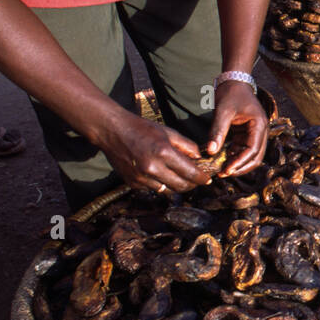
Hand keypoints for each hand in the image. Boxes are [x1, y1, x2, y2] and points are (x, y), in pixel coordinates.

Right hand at [94, 110, 212, 192]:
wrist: (112, 131)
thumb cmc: (142, 128)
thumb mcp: (168, 132)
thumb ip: (187, 146)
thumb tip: (200, 159)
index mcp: (164, 153)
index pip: (190, 173)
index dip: (202, 178)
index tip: (207, 179)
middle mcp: (152, 168)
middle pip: (181, 186)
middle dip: (191, 184)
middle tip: (196, 180)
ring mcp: (141, 178)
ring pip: (167, 190)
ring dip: (175, 184)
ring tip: (176, 174)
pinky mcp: (132, 183)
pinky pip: (153, 189)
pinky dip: (159, 183)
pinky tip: (157, 172)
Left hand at [206, 81, 268, 176]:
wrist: (233, 81)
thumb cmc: (230, 92)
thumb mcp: (223, 111)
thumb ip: (217, 131)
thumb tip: (211, 151)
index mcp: (259, 125)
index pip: (253, 150)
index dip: (240, 162)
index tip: (227, 170)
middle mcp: (260, 132)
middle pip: (255, 157)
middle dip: (241, 167)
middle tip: (223, 174)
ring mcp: (254, 134)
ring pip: (249, 156)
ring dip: (237, 164)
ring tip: (221, 170)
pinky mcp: (245, 134)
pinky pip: (241, 150)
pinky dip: (233, 157)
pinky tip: (221, 161)